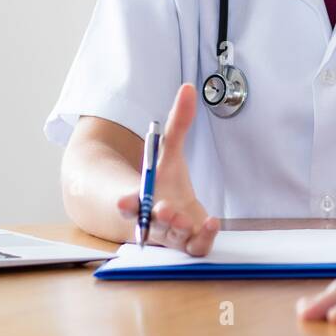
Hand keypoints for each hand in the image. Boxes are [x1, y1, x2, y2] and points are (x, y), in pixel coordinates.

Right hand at [116, 83, 219, 256]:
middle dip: (156, 218)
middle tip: (163, 209)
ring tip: (184, 219)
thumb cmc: (163, 182)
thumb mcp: (169, 152)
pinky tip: (212, 222)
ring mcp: (171, 235)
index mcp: (139, 199)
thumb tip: (189, 88)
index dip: (126, 203)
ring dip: (177, 230)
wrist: (168, 211)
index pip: (128, 203)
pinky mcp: (189, 244)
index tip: (123, 200)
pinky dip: (203, 239)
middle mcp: (153, 221)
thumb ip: (177, 124)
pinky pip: (195, 247)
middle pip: (150, 224)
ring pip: (172, 238)